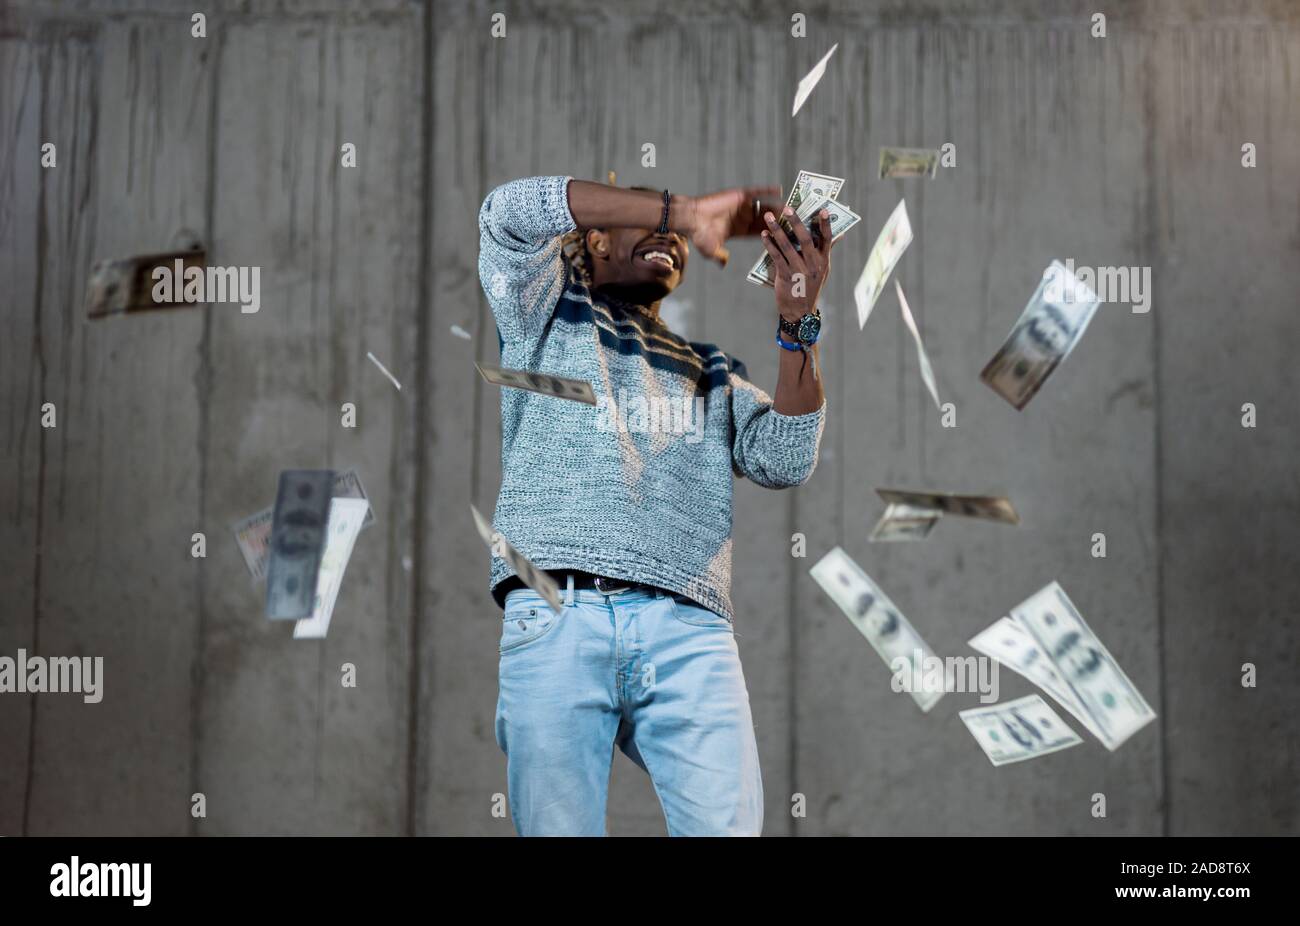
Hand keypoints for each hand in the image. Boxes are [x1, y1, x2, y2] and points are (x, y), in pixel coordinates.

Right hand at [682, 186, 782, 266]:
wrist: (691, 218)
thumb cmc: (699, 235)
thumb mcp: (711, 249)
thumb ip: (720, 256)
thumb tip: (724, 264)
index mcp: (740, 231)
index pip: (761, 233)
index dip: (774, 235)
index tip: (786, 237)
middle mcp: (743, 218)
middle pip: (766, 220)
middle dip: (780, 221)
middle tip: (795, 222)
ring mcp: (742, 206)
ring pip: (765, 206)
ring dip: (777, 207)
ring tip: (792, 208)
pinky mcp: (740, 196)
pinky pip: (757, 192)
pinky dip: (767, 191)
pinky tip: (780, 191)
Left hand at [759, 206, 834, 320]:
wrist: (800, 311)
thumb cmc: (811, 286)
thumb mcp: (823, 271)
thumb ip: (826, 252)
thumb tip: (838, 234)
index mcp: (824, 261)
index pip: (827, 239)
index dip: (825, 224)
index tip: (822, 209)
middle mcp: (813, 264)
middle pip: (805, 238)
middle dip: (796, 221)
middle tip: (787, 208)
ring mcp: (799, 270)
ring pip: (787, 245)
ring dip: (777, 229)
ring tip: (768, 217)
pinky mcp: (786, 275)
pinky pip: (776, 256)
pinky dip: (769, 244)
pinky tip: (764, 235)